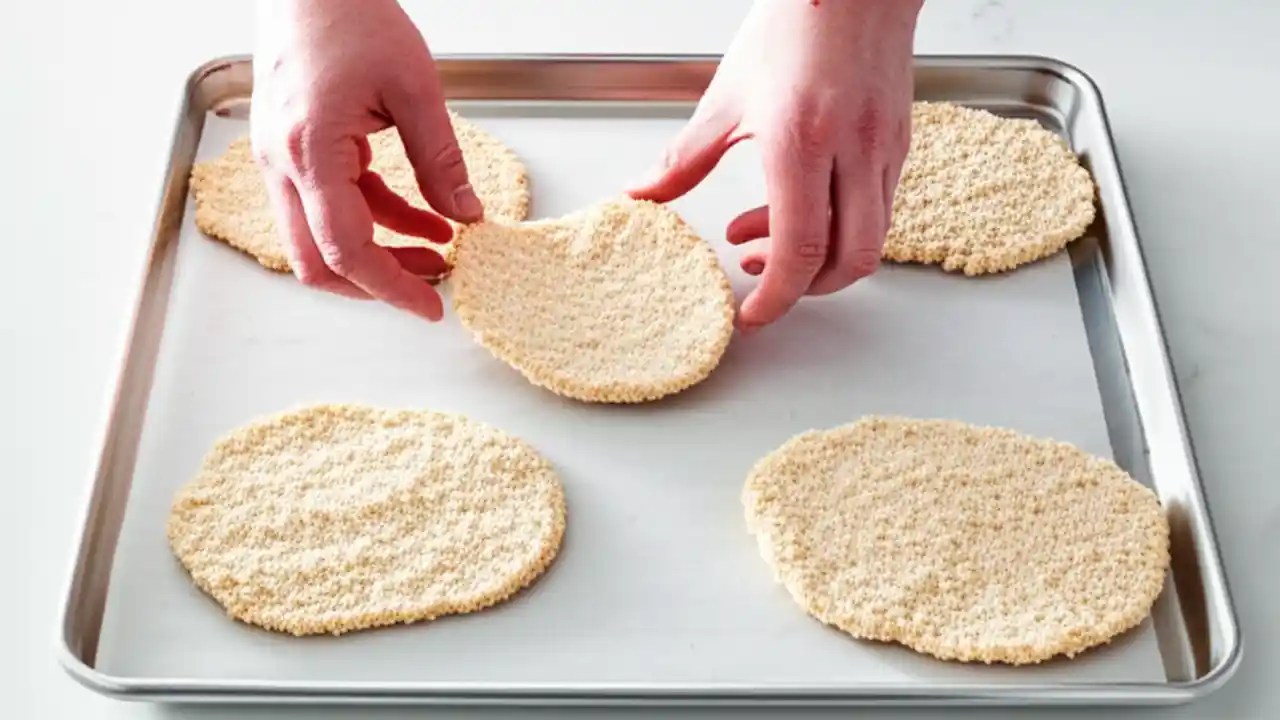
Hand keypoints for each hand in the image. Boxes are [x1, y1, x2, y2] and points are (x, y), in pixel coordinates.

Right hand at [251, 0, 483, 320]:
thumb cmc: (347, 15)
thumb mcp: (414, 88)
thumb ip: (441, 160)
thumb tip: (466, 213)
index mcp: (310, 150)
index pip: (346, 248)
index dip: (390, 286)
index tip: (429, 305)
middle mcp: (283, 162)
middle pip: (319, 260)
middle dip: (377, 282)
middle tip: (431, 286)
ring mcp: (282, 158)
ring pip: (322, 236)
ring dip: (379, 251)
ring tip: (439, 249)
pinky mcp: (294, 150)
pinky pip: (330, 204)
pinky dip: (374, 218)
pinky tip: (422, 217)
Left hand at [629, 0, 921, 330]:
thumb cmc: (793, 28)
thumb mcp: (725, 98)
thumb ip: (684, 158)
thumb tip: (644, 195)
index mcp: (800, 142)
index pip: (800, 248)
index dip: (777, 296)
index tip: (752, 315)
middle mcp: (852, 151)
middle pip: (849, 260)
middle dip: (805, 288)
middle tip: (760, 278)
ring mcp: (884, 149)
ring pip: (869, 238)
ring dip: (819, 255)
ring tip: (765, 234)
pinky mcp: (900, 144)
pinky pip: (878, 208)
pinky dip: (840, 224)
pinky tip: (800, 202)